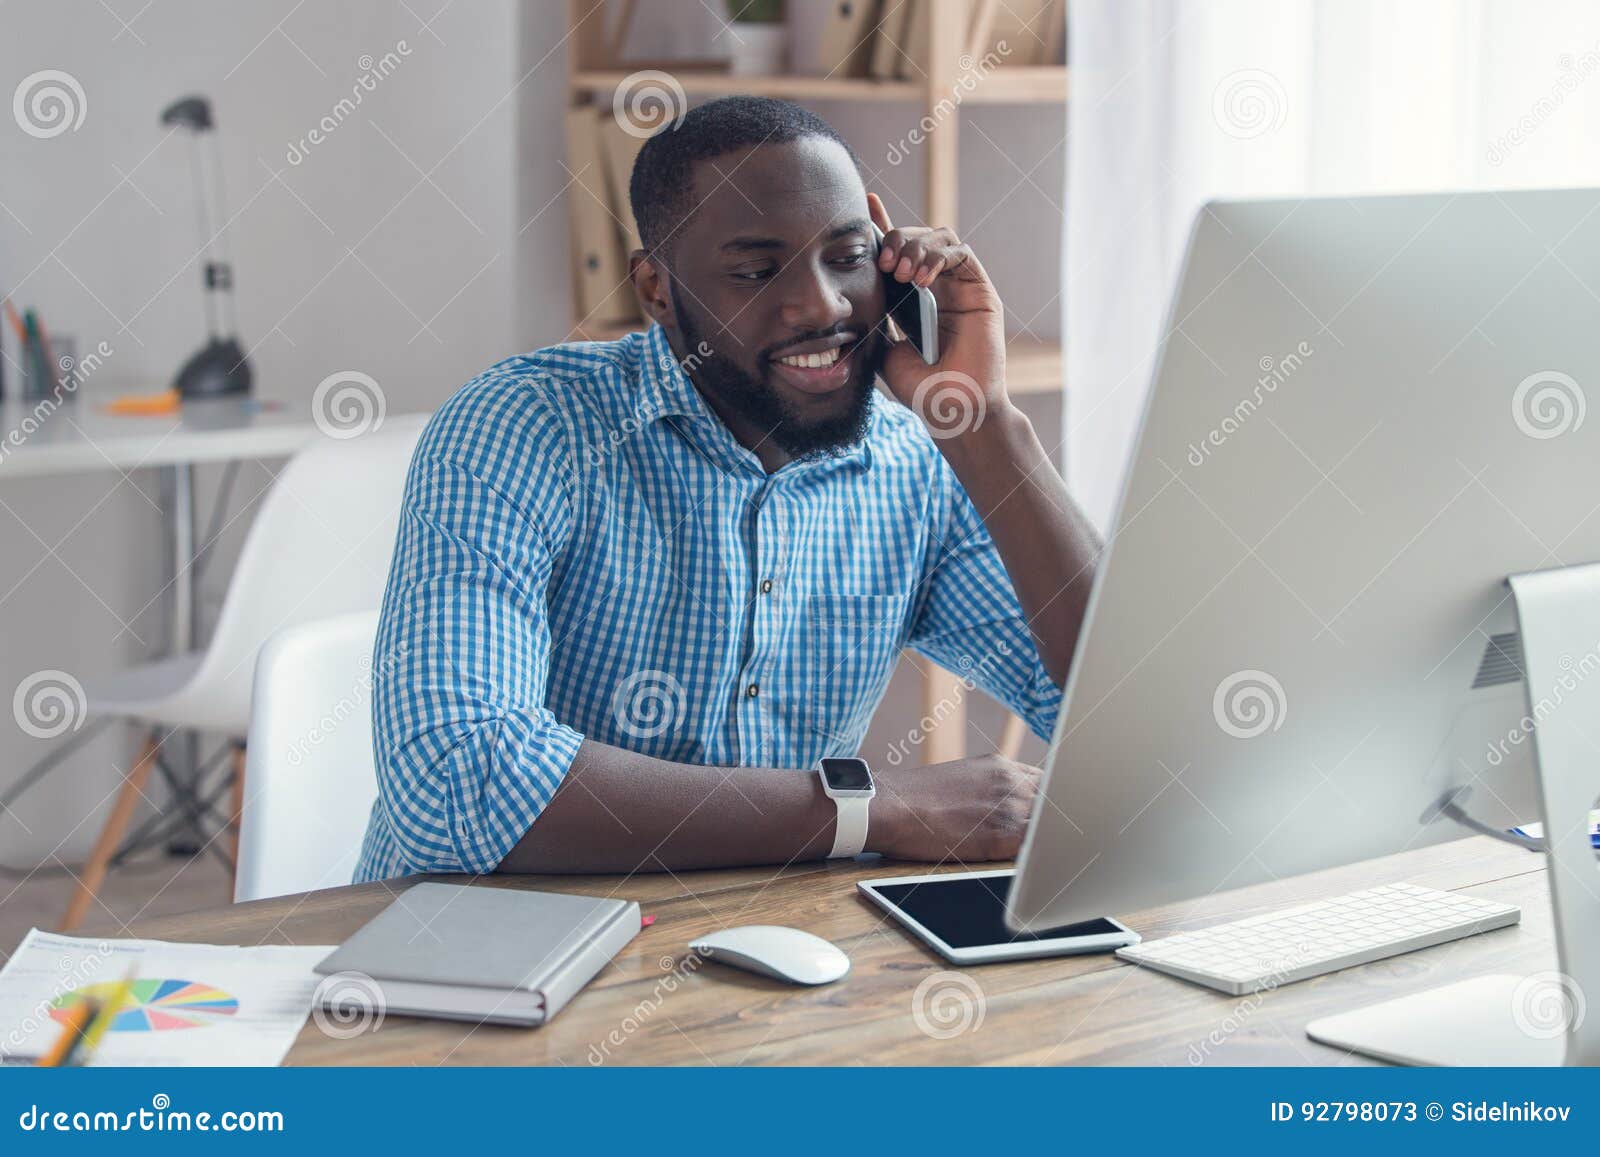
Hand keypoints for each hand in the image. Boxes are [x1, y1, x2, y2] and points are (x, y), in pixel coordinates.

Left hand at [866, 191, 1009, 438]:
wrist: (952, 408)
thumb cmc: (920, 387)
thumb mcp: (881, 348)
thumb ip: (872, 318)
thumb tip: (847, 296)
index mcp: (911, 297)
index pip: (897, 252)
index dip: (882, 225)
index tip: (864, 206)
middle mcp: (936, 286)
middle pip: (915, 237)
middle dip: (895, 239)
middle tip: (883, 263)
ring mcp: (958, 287)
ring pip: (938, 237)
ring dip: (915, 245)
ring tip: (901, 272)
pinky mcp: (979, 290)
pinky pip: (961, 253)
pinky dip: (938, 257)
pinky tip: (922, 279)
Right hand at [870, 753, 1041, 861]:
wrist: (890, 807)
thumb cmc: (914, 799)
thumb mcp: (961, 779)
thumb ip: (992, 788)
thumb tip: (1006, 809)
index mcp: (1001, 766)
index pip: (1048, 783)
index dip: (1054, 805)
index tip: (1056, 820)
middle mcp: (1011, 781)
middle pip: (1057, 804)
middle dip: (1058, 824)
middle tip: (1061, 843)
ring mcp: (1010, 806)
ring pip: (1052, 826)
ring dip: (1052, 841)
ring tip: (1051, 859)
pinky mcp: (1003, 835)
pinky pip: (1039, 848)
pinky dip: (1042, 858)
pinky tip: (1038, 868)